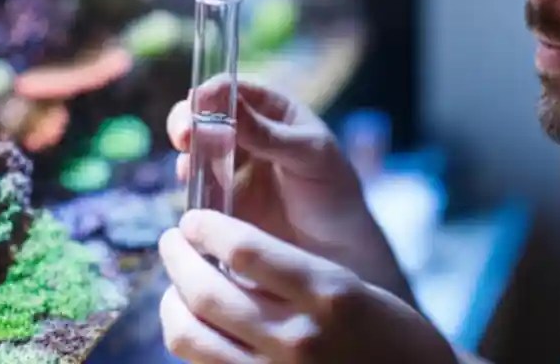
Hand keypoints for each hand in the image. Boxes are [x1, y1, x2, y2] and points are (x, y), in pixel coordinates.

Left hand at [159, 210, 457, 363]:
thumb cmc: (389, 334)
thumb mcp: (350, 287)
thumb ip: (291, 270)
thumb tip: (224, 247)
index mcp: (328, 294)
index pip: (244, 250)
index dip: (207, 228)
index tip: (194, 219)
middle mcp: (298, 337)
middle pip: (205, 291)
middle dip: (177, 258)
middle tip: (172, 241)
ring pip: (190, 336)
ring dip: (170, 302)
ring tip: (174, 285)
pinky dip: (188, 340)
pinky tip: (193, 323)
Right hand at [169, 80, 411, 302]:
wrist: (341, 248)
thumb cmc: (335, 190)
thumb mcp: (310, 156)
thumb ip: (269, 134)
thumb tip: (228, 105)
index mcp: (272, 111)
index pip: (233, 90)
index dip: (212, 92)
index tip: (200, 103)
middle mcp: (246, 135)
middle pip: (204, 116)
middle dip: (188, 121)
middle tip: (184, 135)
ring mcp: (231, 168)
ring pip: (195, 153)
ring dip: (187, 156)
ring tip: (190, 170)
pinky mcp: (222, 203)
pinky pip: (197, 190)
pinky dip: (190, 190)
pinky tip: (196, 196)